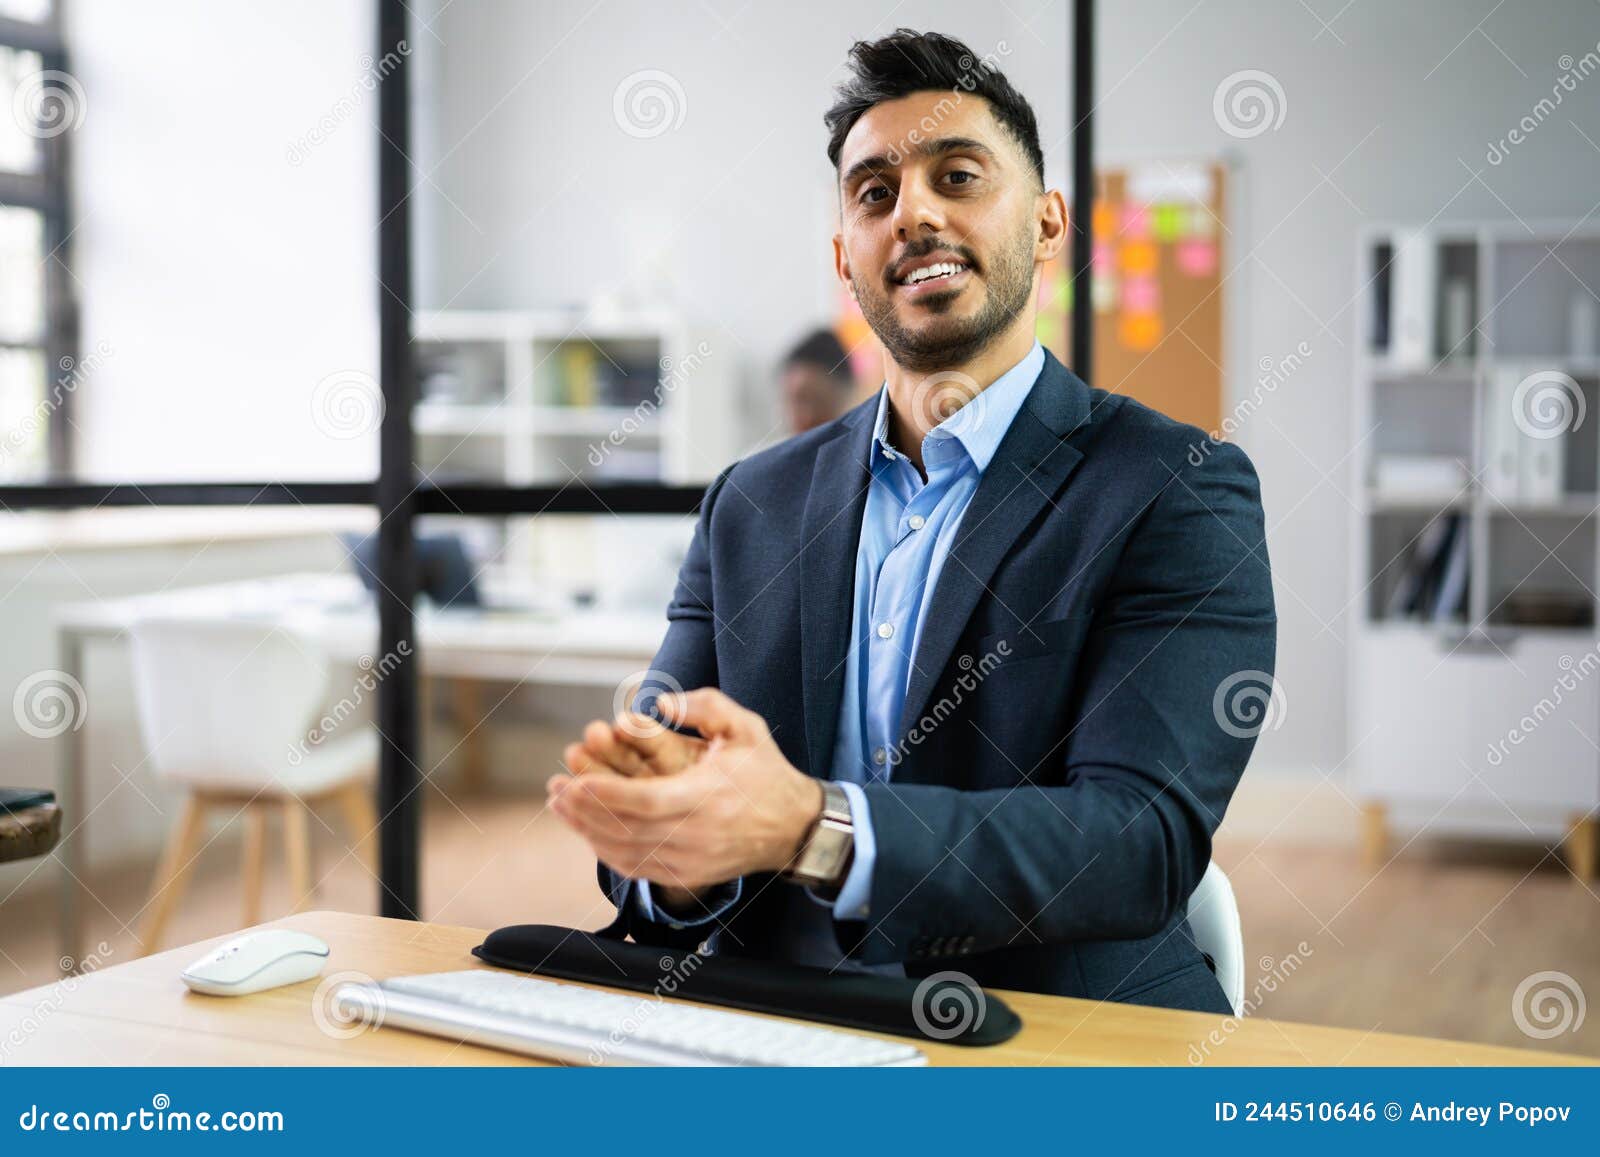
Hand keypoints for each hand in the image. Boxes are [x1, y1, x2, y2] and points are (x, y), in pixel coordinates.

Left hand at [547, 688, 822, 892]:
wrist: (794, 827)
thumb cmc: (765, 772)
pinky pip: (637, 869)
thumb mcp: (745, 728)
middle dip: (585, 812)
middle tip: (555, 790)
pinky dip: (607, 851)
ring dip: (587, 832)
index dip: (606, 796)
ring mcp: (690, 861)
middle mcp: (696, 835)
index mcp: (707, 798)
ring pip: (626, 853)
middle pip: (627, 830)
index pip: (646, 802)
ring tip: (560, 808)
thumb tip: (661, 704)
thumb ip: (705, 707)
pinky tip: (588, 831)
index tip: (575, 783)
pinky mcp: (686, 876)